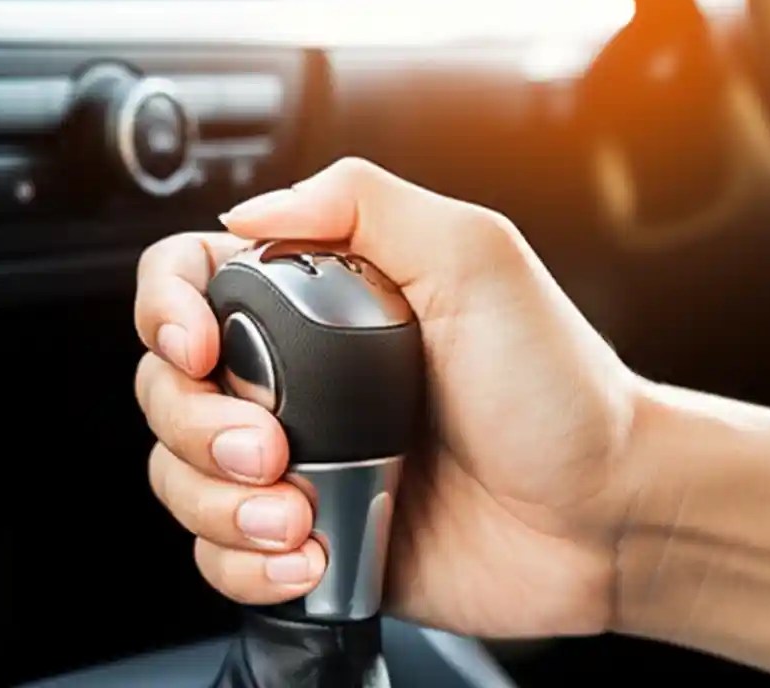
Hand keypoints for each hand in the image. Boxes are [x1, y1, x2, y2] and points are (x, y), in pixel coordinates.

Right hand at [134, 157, 642, 637]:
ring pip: (178, 476)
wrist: (604, 517)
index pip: (189, 280)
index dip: (166, 311)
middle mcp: (294, 377)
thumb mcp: (477, 257)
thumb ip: (363, 204)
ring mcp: (293, 462)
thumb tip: (250, 210)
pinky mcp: (302, 536)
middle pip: (165, 388)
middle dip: (196, 427)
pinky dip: (244, 564)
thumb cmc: (560, 393)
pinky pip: (219, 555)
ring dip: (219, 505)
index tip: (197, 347)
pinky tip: (307, 555)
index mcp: (317, 301)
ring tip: (298, 516)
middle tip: (272, 450)